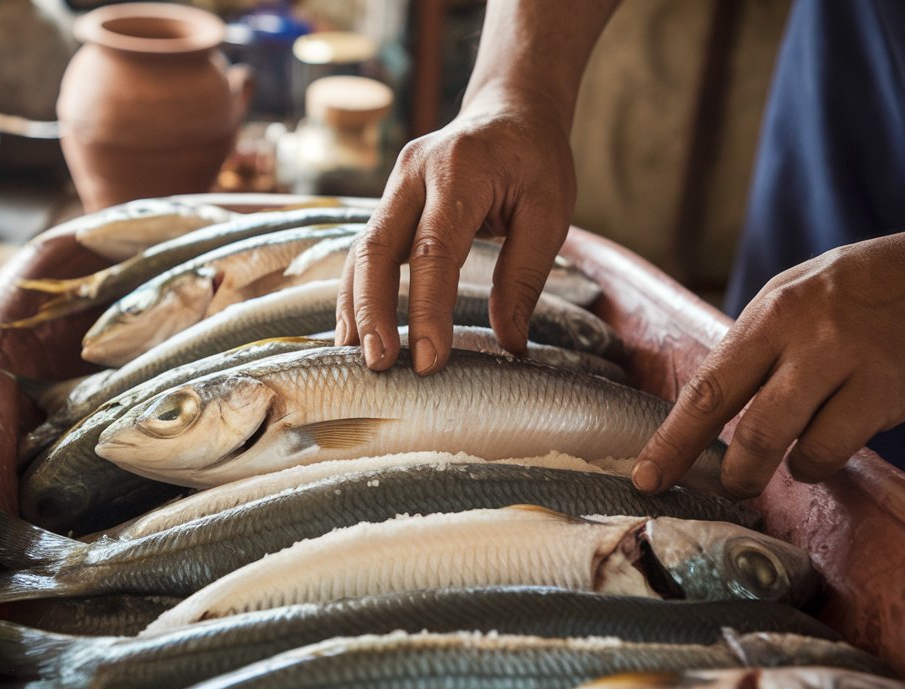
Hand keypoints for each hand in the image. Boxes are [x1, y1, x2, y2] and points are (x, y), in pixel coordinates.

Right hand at [335, 100, 576, 373]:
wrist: (510, 109)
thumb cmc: (535, 161)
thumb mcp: (550, 213)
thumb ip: (524, 277)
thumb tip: (510, 345)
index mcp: (459, 170)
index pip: (433, 249)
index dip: (426, 309)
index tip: (428, 361)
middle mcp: (414, 172)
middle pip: (377, 249)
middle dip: (372, 311)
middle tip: (379, 364)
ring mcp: (395, 183)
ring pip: (361, 250)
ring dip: (355, 305)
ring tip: (357, 355)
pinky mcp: (389, 200)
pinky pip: (365, 249)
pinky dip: (357, 290)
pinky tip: (355, 328)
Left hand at [632, 226, 904, 496]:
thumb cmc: (848, 297)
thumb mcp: (787, 301)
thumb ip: (748, 352)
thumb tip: (698, 413)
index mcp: (767, 316)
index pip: (706, 388)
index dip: (672, 441)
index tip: (647, 478)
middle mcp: (804, 338)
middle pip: (749, 427)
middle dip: (730, 472)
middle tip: (727, 487)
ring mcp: (848, 364)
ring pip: (790, 445)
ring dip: (774, 470)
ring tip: (777, 464)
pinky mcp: (885, 391)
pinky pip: (833, 449)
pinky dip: (817, 462)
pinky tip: (820, 450)